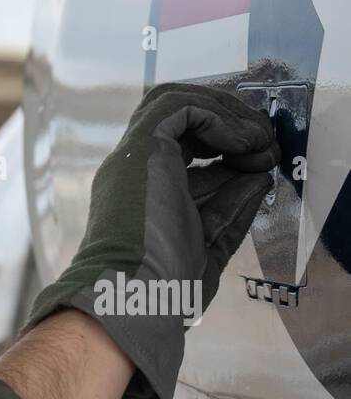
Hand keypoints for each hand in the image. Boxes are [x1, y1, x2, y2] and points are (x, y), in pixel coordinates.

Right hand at [24, 82, 279, 398]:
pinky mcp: (142, 150)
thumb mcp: (209, 242)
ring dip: (228, 114)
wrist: (137, 297)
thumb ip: (231, 208)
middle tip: (265, 143)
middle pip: (182, 117)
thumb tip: (259, 176)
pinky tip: (244, 142)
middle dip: (230, 120)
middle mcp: (134, 170)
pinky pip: (182, 107)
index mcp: (143, 192)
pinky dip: (221, 117)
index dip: (227, 144)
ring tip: (258, 141)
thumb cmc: (162, 289)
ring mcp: (134, 158)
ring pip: (180, 102)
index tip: (261, 160)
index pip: (185, 147)